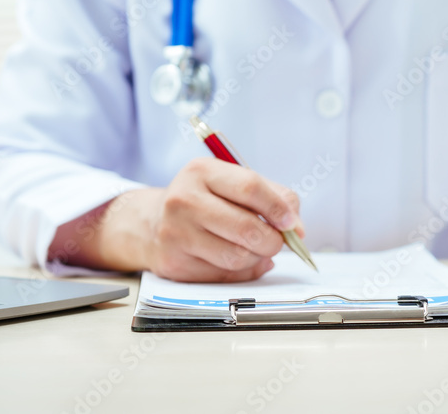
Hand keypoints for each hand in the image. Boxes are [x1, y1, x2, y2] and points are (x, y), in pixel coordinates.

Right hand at [51, 158, 303, 281]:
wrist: (151, 223)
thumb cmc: (204, 200)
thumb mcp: (231, 183)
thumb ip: (272, 196)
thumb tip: (296, 229)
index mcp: (202, 171)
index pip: (250, 188)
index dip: (278, 208)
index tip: (292, 224)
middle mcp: (184, 200)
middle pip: (246, 227)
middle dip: (273, 240)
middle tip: (279, 242)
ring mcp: (176, 233)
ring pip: (237, 256)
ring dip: (258, 257)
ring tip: (256, 249)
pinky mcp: (174, 263)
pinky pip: (223, 275)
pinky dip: (241, 271)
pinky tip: (238, 259)